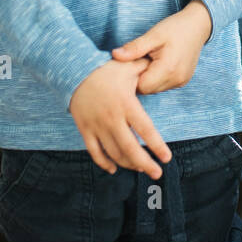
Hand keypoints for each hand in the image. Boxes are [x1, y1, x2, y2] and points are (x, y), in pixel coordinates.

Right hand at [69, 59, 171, 177]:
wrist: (75, 73)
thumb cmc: (106, 71)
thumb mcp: (128, 67)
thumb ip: (147, 70)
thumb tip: (164, 69)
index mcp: (126, 104)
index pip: (145, 129)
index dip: (157, 146)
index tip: (167, 158)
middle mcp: (112, 118)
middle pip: (130, 148)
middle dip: (145, 164)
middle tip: (157, 174)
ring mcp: (97, 126)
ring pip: (114, 153)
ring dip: (129, 164)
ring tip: (141, 169)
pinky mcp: (85, 130)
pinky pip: (94, 152)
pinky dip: (104, 163)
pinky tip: (114, 169)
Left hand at [110, 0, 211, 94]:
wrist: (198, 26)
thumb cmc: (175, 28)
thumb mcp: (153, 35)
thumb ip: (134, 48)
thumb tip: (114, 56)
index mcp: (168, 69)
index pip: (141, 86)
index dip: (133, 75)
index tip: (133, 61)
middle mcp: (176, 79)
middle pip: (147, 89)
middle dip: (140, 77)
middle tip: (140, 59)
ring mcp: (181, 82)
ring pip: (155, 89)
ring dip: (148, 78)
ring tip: (150, 60)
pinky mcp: (182, 81)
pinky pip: (163, 86)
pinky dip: (157, 78)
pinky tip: (158, 64)